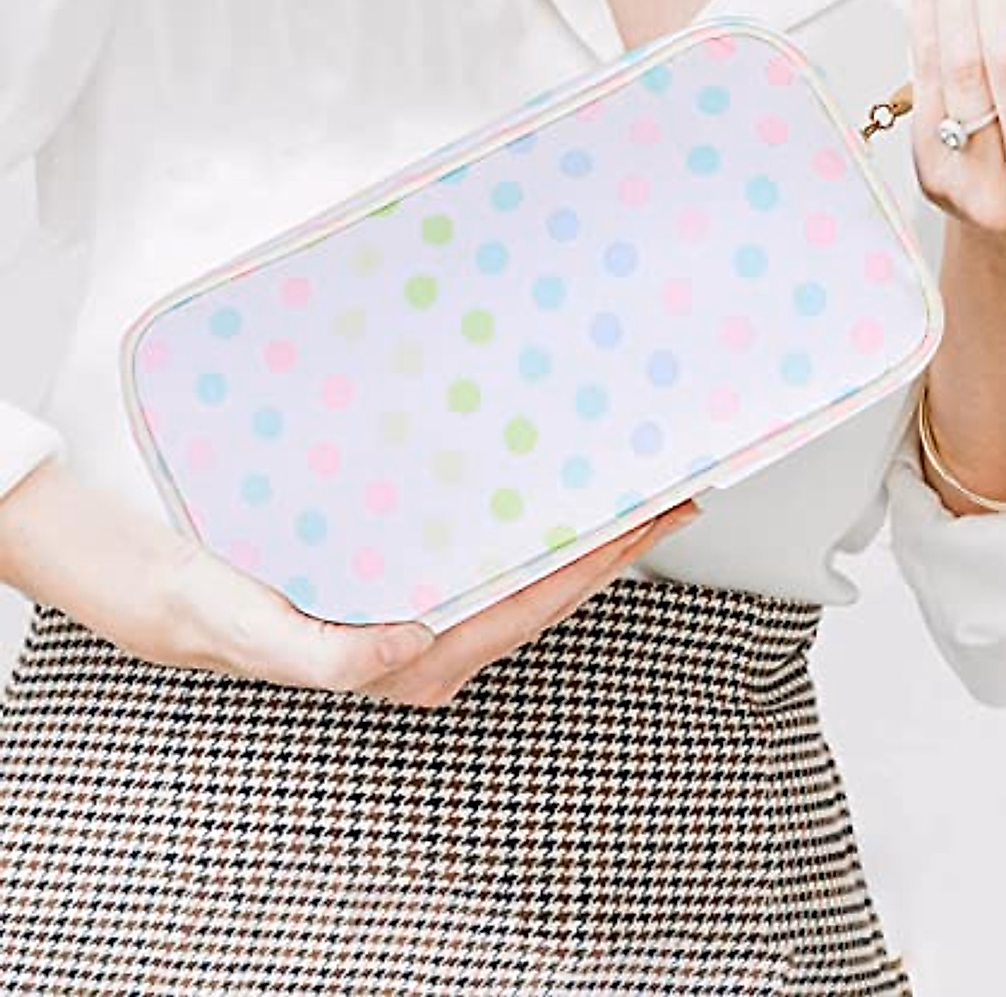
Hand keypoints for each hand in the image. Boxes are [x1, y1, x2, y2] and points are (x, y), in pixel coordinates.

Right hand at [0, 458, 698, 704]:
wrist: (187, 596)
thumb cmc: (226, 615)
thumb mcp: (266, 634)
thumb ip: (331, 656)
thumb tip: (408, 647)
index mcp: (419, 659)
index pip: (530, 606)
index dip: (596, 565)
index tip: (649, 520)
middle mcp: (438, 641)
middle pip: (547, 590)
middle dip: (613, 547)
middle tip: (670, 493)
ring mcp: (432, 615)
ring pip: (528, 574)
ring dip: (584, 536)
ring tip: (633, 493)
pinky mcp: (416, 586)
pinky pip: (494, 557)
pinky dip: (536, 528)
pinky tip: (555, 501)